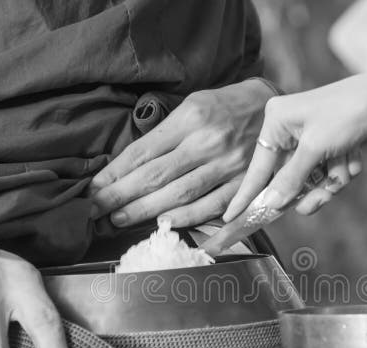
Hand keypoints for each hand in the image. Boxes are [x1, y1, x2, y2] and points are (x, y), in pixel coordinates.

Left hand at [90, 78, 276, 228]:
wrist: (272, 108)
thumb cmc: (225, 106)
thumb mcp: (193, 105)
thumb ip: (166, 134)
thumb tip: (131, 165)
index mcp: (191, 118)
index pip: (143, 152)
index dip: (116, 174)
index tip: (95, 189)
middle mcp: (208, 142)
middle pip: (156, 176)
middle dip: (121, 196)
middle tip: (96, 211)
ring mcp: (228, 166)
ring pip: (180, 195)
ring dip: (145, 211)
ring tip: (119, 219)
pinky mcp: (244, 184)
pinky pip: (211, 206)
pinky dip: (186, 218)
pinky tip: (163, 224)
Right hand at [223, 71, 366, 220]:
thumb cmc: (347, 113)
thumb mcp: (315, 149)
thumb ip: (290, 179)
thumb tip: (269, 203)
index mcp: (276, 122)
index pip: (257, 168)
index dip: (247, 195)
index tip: (232, 217)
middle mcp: (289, 130)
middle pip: (288, 179)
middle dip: (309, 189)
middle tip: (317, 202)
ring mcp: (311, 139)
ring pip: (312, 180)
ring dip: (330, 181)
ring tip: (345, 170)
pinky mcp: (330, 146)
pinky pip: (329, 173)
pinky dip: (342, 170)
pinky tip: (355, 155)